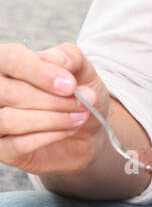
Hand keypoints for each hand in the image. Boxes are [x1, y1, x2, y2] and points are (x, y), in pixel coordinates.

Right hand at [0, 41, 109, 176]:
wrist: (88, 127)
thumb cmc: (77, 92)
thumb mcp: (82, 69)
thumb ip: (70, 57)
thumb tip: (56, 58)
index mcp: (7, 62)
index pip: (10, 59)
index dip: (39, 71)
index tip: (70, 85)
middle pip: (11, 93)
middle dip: (53, 100)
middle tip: (83, 102)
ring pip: (9, 120)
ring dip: (52, 119)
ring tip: (80, 116)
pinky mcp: (3, 149)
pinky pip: (17, 144)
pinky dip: (49, 136)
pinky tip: (69, 129)